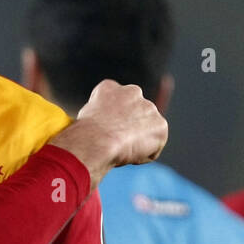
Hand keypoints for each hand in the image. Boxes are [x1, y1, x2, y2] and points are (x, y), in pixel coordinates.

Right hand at [50, 81, 167, 186]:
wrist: (97, 140)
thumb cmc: (83, 135)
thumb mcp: (82, 121)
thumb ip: (96, 120)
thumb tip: (93, 134)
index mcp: (109, 88)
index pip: (116, 104)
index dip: (111, 122)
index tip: (104, 133)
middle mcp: (132, 92)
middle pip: (134, 115)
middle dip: (129, 129)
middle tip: (115, 144)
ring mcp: (149, 108)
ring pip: (145, 131)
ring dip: (136, 143)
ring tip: (121, 150)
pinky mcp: (160, 126)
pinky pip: (152, 148)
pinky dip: (143, 156)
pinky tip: (129, 155)